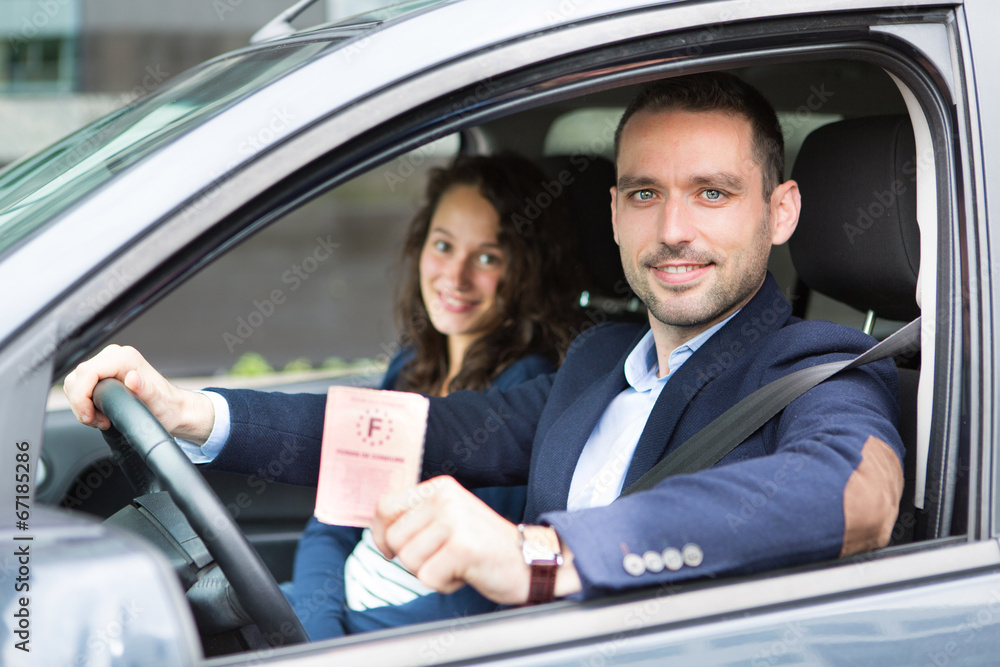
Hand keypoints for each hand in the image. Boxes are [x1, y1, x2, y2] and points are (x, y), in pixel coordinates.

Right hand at [62, 344, 214, 442]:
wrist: (171, 409)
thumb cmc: (166, 406)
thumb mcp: (157, 401)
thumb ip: (145, 389)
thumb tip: (133, 378)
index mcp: (125, 358)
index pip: (86, 372)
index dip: (81, 396)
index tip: (89, 416)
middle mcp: (114, 356)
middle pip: (77, 378)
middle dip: (81, 404)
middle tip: (98, 421)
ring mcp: (107, 364)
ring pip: (75, 383)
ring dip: (82, 405)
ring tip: (101, 419)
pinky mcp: (102, 374)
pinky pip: (79, 387)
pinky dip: (84, 403)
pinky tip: (100, 413)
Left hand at [371, 476, 580, 603]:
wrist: (529, 561)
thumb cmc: (483, 546)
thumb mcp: (449, 519)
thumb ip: (419, 519)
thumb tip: (378, 534)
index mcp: (439, 487)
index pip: (385, 506)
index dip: (380, 534)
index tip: (390, 550)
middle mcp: (445, 498)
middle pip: (395, 539)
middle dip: (412, 560)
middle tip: (441, 559)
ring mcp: (455, 520)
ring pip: (409, 560)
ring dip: (429, 573)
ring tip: (455, 564)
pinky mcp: (463, 546)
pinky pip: (428, 578)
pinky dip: (443, 585)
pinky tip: (464, 574)